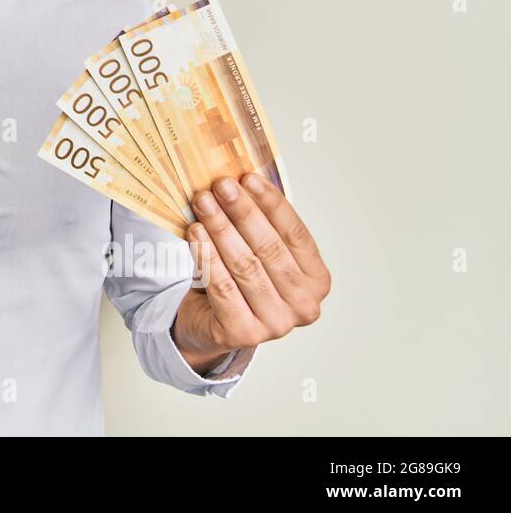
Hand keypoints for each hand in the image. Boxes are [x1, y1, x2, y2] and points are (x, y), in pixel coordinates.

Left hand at [172, 173, 330, 370]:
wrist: (211, 323)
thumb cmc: (239, 280)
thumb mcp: (257, 251)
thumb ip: (259, 223)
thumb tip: (240, 180)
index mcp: (316, 279)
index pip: (296, 234)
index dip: (272, 204)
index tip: (248, 178)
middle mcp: (304, 305)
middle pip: (270, 249)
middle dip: (243, 213)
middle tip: (221, 186)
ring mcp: (277, 324)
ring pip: (245, 266)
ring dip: (221, 229)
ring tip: (203, 202)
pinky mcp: (245, 334)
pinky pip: (223, 287)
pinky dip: (208, 256)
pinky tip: (195, 232)